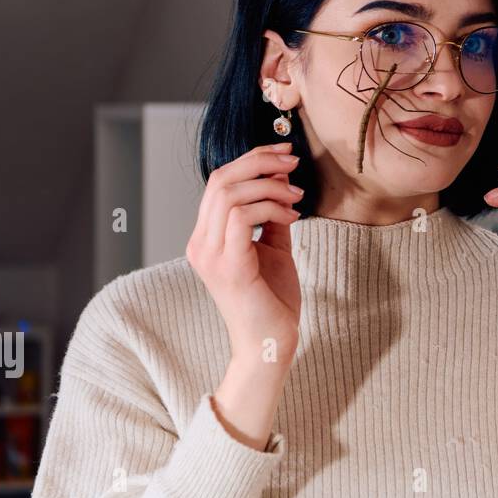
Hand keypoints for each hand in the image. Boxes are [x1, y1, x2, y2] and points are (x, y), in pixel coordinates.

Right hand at [186, 142, 304, 365]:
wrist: (270, 343)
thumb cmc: (272, 300)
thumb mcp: (274, 247)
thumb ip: (272, 214)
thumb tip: (281, 178)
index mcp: (207, 237)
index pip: (220, 182)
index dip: (252, 159)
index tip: (285, 154)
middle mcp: (201, 243)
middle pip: (220, 179)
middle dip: (260, 161)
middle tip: (293, 161)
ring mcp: (210, 255)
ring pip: (229, 193)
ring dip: (269, 185)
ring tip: (296, 197)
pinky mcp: (228, 266)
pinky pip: (242, 216)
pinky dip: (270, 207)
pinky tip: (291, 217)